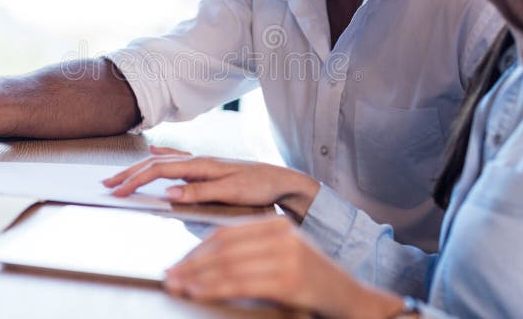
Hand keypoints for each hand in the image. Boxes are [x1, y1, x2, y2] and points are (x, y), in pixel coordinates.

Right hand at [102, 154, 319, 218]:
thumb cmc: (259, 186)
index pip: (158, 170)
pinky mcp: (206, 168)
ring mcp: (201, 162)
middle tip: (106, 186)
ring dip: (139, 168)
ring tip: (120, 175)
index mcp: (200, 165)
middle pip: (155, 164)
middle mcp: (198, 160)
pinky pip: (176, 160)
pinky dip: (160, 157)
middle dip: (129, 174)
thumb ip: (199, 192)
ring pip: (162, 162)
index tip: (117, 193)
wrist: (281, 179)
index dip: (135, 181)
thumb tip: (168, 192)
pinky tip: (153, 153)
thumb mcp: (231, 192)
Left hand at [164, 217, 401, 317]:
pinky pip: (241, 283)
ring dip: (197, 278)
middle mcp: (281, 234)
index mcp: (276, 224)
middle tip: (169, 276)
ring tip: (177, 287)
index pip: (226, 232)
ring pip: (229, 265)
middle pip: (223, 247)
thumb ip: (252, 253)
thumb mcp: (282, 257)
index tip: (177, 263)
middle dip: (191, 264)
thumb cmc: (312, 283)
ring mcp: (286, 255)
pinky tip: (198, 293)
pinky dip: (214, 289)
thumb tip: (208, 264)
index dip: (197, 249)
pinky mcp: (289, 279)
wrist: (352, 298)